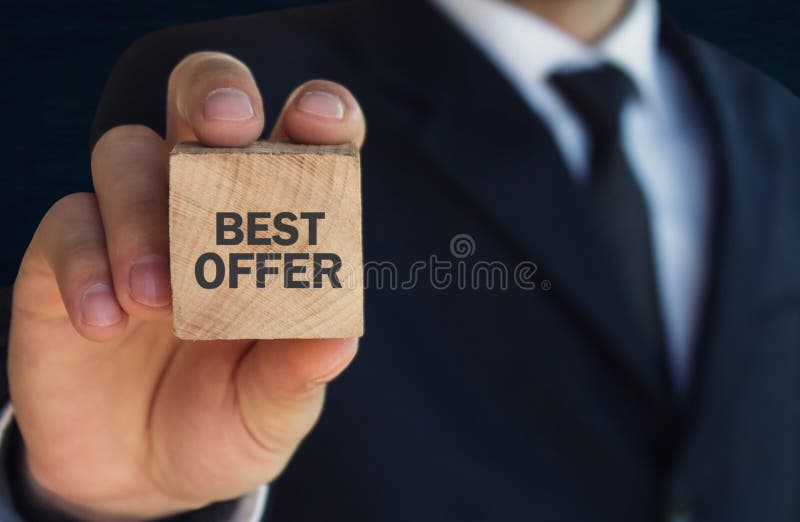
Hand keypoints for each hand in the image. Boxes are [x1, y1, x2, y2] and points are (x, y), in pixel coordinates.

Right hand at [9, 51, 364, 520]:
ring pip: (126, 153)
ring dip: (145, 210)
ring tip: (158, 298)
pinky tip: (104, 325)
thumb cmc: (225, 422)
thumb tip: (341, 336)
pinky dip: (85, 264)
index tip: (320, 115)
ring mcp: (132, 226)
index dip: (319, 117)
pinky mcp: (65, 259)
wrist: (139, 477)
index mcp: (274, 229)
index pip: (303, 146)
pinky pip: (66, 226)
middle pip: (204, 104)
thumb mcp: (270, 411)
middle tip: (228, 124)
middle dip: (216, 93)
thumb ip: (298, 373)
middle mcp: (203, 206)